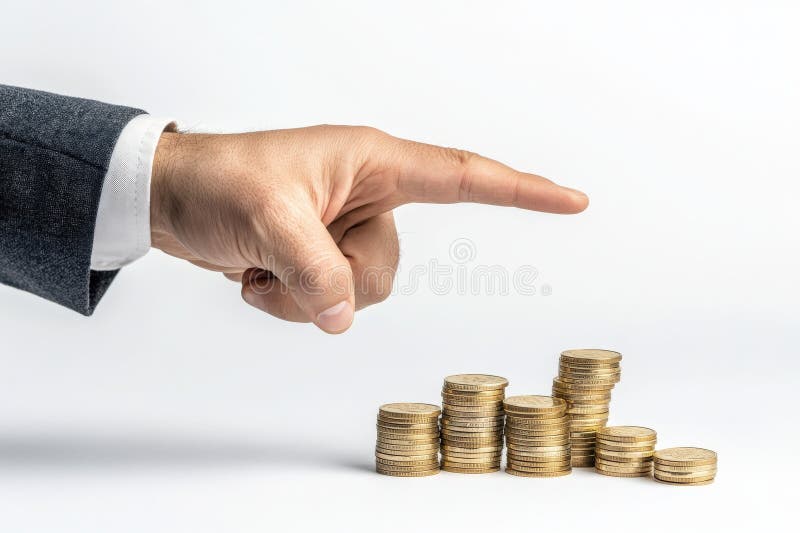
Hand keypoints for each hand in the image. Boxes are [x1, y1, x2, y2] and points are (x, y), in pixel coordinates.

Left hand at [150, 126, 587, 332]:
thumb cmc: (217, 182)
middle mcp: (367, 196)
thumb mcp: (267, 219)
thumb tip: (342, 318)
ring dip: (303, 296)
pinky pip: (332, 302)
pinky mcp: (323, 256)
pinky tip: (256, 273)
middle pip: (388, 268)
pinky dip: (291, 302)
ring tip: (259, 264)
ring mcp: (345, 229)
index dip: (522, 191)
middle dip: (331, 281)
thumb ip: (315, 271)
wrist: (171, 198)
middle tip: (275, 255)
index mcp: (372, 163)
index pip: (463, 175)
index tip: (572, 201)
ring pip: (359, 294)